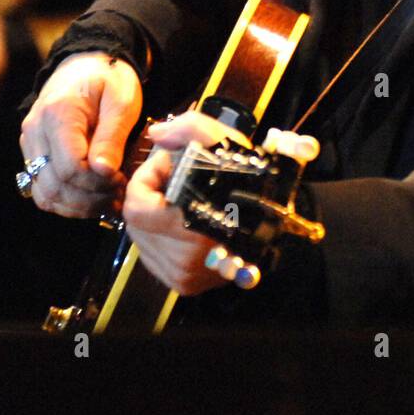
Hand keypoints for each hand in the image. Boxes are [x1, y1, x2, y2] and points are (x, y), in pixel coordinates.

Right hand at [19, 52, 142, 217]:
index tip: (121, 180)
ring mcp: (31, 142)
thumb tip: (104, 172)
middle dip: (90, 198)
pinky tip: (91, 198)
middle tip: (118, 196)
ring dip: (77, 206)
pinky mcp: (33, 152)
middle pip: (55, 184)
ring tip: (107, 201)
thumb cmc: (109, 79)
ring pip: (45, 193)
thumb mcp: (122, 101)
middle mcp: (36, 129)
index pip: (70, 166)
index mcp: (59, 113)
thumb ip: (112, 136)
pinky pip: (42, 189)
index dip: (97, 182)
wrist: (89, 63)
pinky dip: (66, 201)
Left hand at [123, 112, 232, 295]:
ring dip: (155, 219)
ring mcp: (184, 276)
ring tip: (185, 202)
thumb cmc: (249, 179)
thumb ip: (189, 128)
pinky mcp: (185, 286)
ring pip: (143, 241)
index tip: (170, 166)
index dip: (148, 178)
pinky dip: (162, 238)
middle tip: (179, 182)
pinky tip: (184, 224)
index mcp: (192, 225)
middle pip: (137, 223)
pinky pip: (154, 258)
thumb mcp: (224, 141)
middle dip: (151, 197)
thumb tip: (156, 134)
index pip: (136, 204)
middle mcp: (185, 259)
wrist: (277, 219)